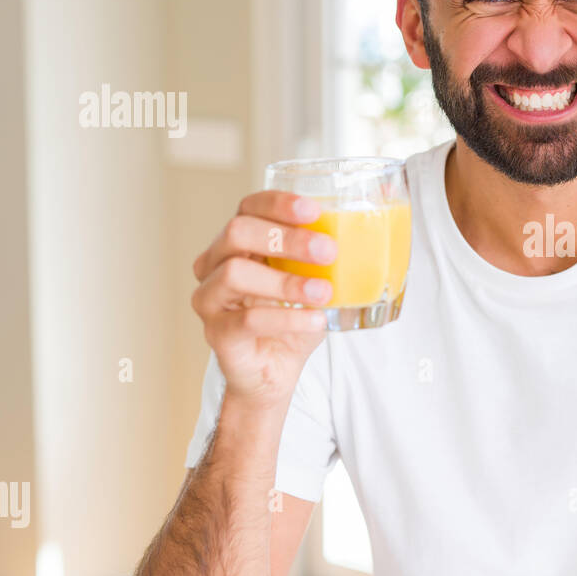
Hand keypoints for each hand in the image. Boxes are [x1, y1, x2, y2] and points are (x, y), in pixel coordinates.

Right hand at [191, 191, 337, 407]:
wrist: (275, 371)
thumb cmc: (292, 319)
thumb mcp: (313, 282)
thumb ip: (325, 258)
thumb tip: (367, 231)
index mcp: (238, 243)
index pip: (249, 207)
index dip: (278, 203)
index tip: (314, 210)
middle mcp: (214, 264)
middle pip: (238, 232)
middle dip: (286, 238)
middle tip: (328, 251)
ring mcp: (209, 298)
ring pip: (236, 273)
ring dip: (286, 281)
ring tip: (324, 292)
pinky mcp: (217, 333)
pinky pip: (248, 320)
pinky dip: (287, 318)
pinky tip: (316, 320)